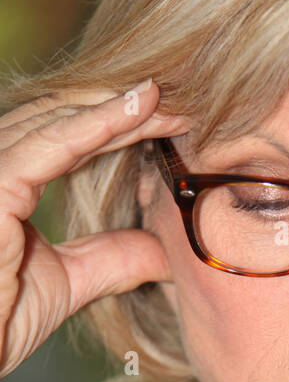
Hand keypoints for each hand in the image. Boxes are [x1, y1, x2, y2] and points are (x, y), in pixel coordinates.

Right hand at [0, 81, 190, 377]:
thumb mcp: (67, 284)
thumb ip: (109, 260)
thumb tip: (165, 252)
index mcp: (3, 186)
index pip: (61, 142)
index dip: (113, 129)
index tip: (168, 124)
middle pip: (58, 120)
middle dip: (119, 109)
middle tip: (179, 101)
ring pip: (57, 120)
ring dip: (116, 108)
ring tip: (166, 97)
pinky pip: (49, 144)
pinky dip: (95, 125)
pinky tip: (137, 111)